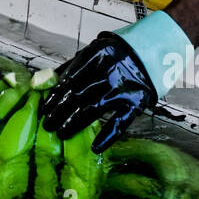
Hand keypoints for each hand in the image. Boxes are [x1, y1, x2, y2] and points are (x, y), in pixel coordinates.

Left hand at [40, 32, 158, 151]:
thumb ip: (73, 65)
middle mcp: (107, 72)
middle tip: (47, 124)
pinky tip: (95, 148)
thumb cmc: (119, 54)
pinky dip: (107, 137)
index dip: (55, 96)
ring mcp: (121, 89)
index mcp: (95, 56)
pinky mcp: (135, 104)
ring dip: (73, 124)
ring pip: (91, 110)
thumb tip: (48, 81)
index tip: (45, 107)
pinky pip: (119, 123)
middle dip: (59, 112)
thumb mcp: (95, 50)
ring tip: (60, 133)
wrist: (153, 52)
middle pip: (76, 96)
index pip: (68, 80)